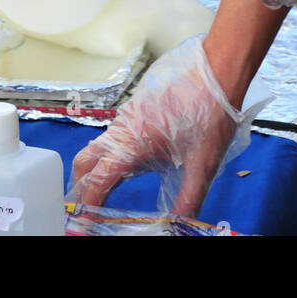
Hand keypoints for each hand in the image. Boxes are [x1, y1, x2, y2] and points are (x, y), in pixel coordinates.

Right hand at [69, 36, 256, 216]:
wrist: (216, 70)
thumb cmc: (211, 112)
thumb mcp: (203, 164)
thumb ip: (189, 200)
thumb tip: (179, 226)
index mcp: (134, 142)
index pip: (99, 178)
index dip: (88, 205)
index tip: (84, 224)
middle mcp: (123, 127)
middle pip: (85, 160)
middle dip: (80, 188)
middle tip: (86, 212)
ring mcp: (127, 115)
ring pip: (97, 146)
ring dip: (93, 171)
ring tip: (102, 196)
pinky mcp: (135, 109)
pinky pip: (111, 135)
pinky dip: (107, 155)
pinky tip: (124, 167)